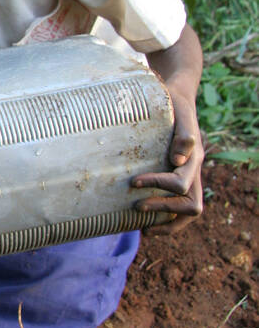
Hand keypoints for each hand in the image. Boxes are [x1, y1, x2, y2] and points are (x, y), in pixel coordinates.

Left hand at [130, 86, 203, 234]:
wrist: (178, 99)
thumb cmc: (175, 104)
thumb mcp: (179, 112)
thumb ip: (183, 134)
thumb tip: (179, 159)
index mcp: (194, 159)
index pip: (180, 184)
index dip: (158, 186)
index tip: (134, 182)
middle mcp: (193, 171)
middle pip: (191, 205)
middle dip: (164, 209)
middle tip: (137, 206)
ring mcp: (188, 177)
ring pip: (188, 211)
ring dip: (168, 223)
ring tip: (144, 227)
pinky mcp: (179, 179)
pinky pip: (179, 208)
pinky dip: (166, 220)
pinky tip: (146, 222)